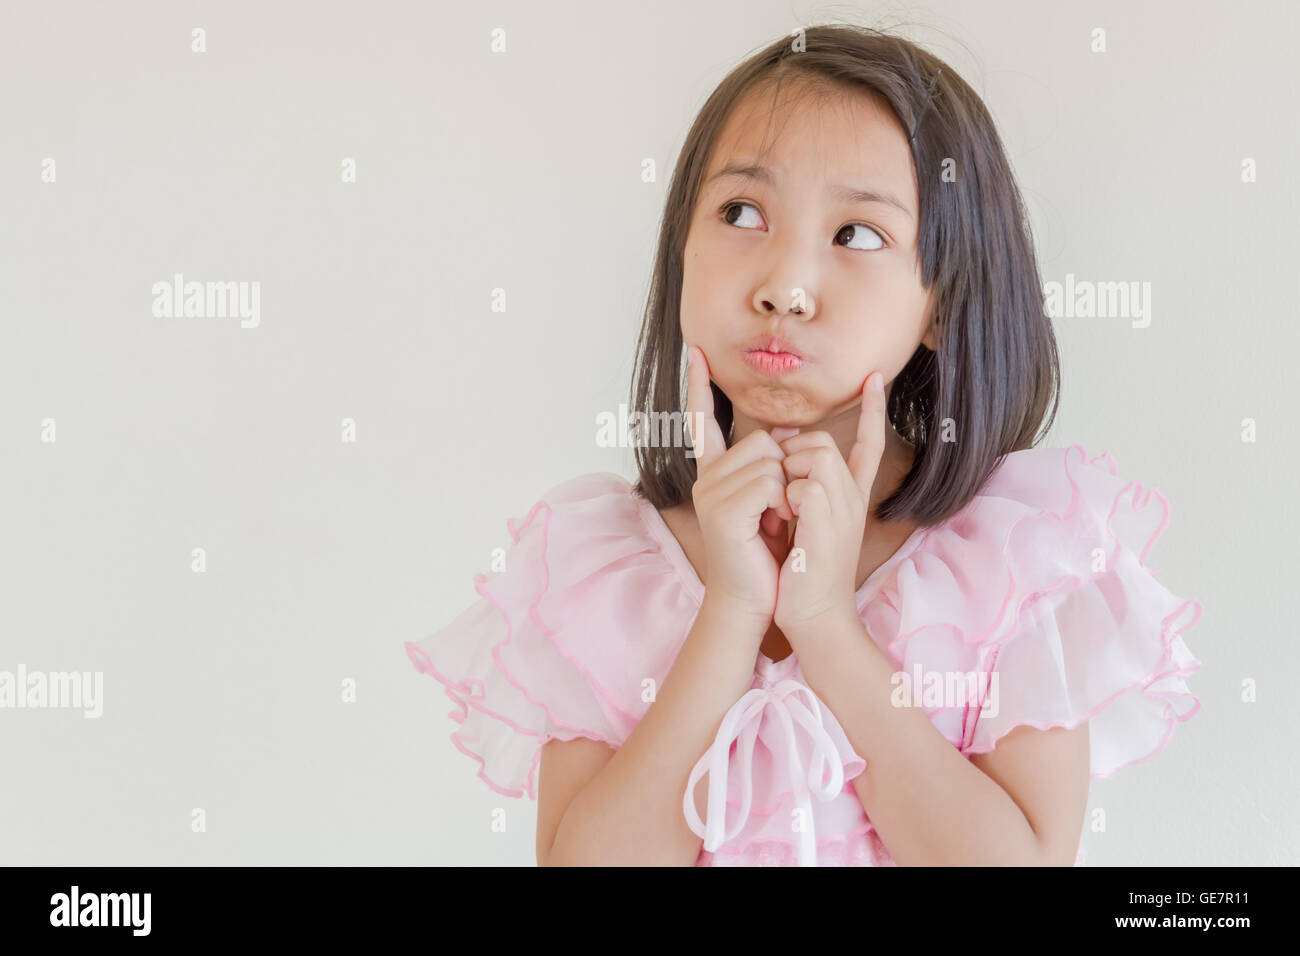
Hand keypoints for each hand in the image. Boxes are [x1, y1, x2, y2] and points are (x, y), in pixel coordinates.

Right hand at [685, 345, 793, 634]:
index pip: (704, 421)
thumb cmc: (767, 556)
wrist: (754, 601)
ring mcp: (710, 494)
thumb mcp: (771, 504)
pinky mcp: (722, 511)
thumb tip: (782, 434)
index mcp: (716, 475)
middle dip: (784, 470)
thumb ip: (770, 468)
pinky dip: (783, 503)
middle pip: (761, 440)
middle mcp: (707, 479)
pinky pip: (769, 482)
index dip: (699, 386)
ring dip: (786, 491)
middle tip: (778, 511)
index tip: (697, 352)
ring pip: (769, 460)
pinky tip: (772, 527)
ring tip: (775, 523)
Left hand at [773, 371, 888, 637]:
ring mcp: (845, 505)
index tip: (875, 377)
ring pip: (812, 454)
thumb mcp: (806, 525)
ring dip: (785, 478)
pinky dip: (783, 501)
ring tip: (784, 514)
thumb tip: (784, 451)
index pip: (869, 442)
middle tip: (781, 499)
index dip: (873, 409)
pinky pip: (800, 482)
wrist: (815, 616)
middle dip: (791, 458)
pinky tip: (787, 528)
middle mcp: (854, 496)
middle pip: (822, 442)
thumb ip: (803, 489)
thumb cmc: (803, 576)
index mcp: (851, 497)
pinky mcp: (829, 517)